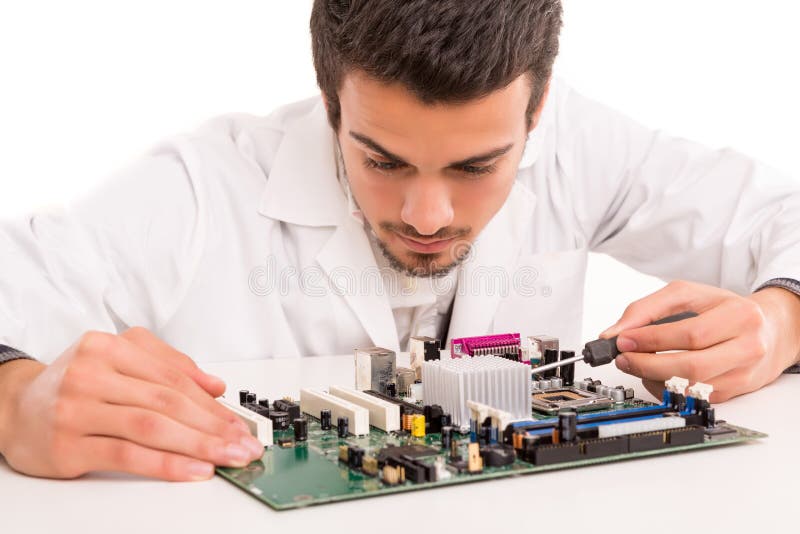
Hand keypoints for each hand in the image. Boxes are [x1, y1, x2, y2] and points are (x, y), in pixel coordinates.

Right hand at [0, 328, 262, 480]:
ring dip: (198, 445)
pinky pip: (128, 455)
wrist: (15, 408)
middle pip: (167, 401)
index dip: (212, 402)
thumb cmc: (77, 385)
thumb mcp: (119, 360)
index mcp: (108, 346)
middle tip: (243, 445)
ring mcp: (77, 408)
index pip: (173, 376)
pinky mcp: (68, 444)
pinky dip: (167, 464)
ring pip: (152, 427)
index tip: (239, 423)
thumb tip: (216, 386)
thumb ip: (169, 366)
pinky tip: (195, 470)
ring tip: (227, 458)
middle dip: (213, 426)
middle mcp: (91, 372)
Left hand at [600, 280, 799, 401]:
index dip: (651, 340)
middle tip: (623, 358)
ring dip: (654, 379)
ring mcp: (743, 373)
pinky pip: (695, 397)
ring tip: (636, 365)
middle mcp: (747, 347)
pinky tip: (655, 376)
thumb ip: (648, 309)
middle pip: (692, 366)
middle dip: (648, 364)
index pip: (690, 334)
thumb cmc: (725, 309)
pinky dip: (667, 389)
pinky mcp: (735, 391)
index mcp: (739, 316)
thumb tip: (614, 332)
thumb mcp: (688, 295)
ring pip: (692, 388)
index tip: (622, 340)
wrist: (770, 329)